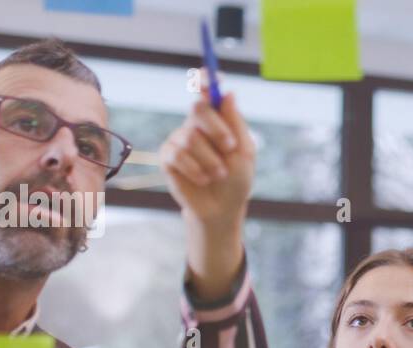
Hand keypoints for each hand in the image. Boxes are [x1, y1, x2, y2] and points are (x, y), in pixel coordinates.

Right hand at [159, 87, 256, 299]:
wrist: (222, 208)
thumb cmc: (237, 179)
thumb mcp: (244, 152)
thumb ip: (235, 123)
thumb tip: (228, 92)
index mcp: (216, 120)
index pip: (207, 93)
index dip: (205, 80)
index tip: (207, 74)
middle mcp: (195, 125)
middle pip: (197, 109)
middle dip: (216, 128)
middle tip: (229, 148)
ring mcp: (179, 140)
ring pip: (190, 138)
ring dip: (210, 160)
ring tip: (218, 174)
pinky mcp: (168, 157)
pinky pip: (177, 155)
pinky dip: (195, 170)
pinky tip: (202, 180)